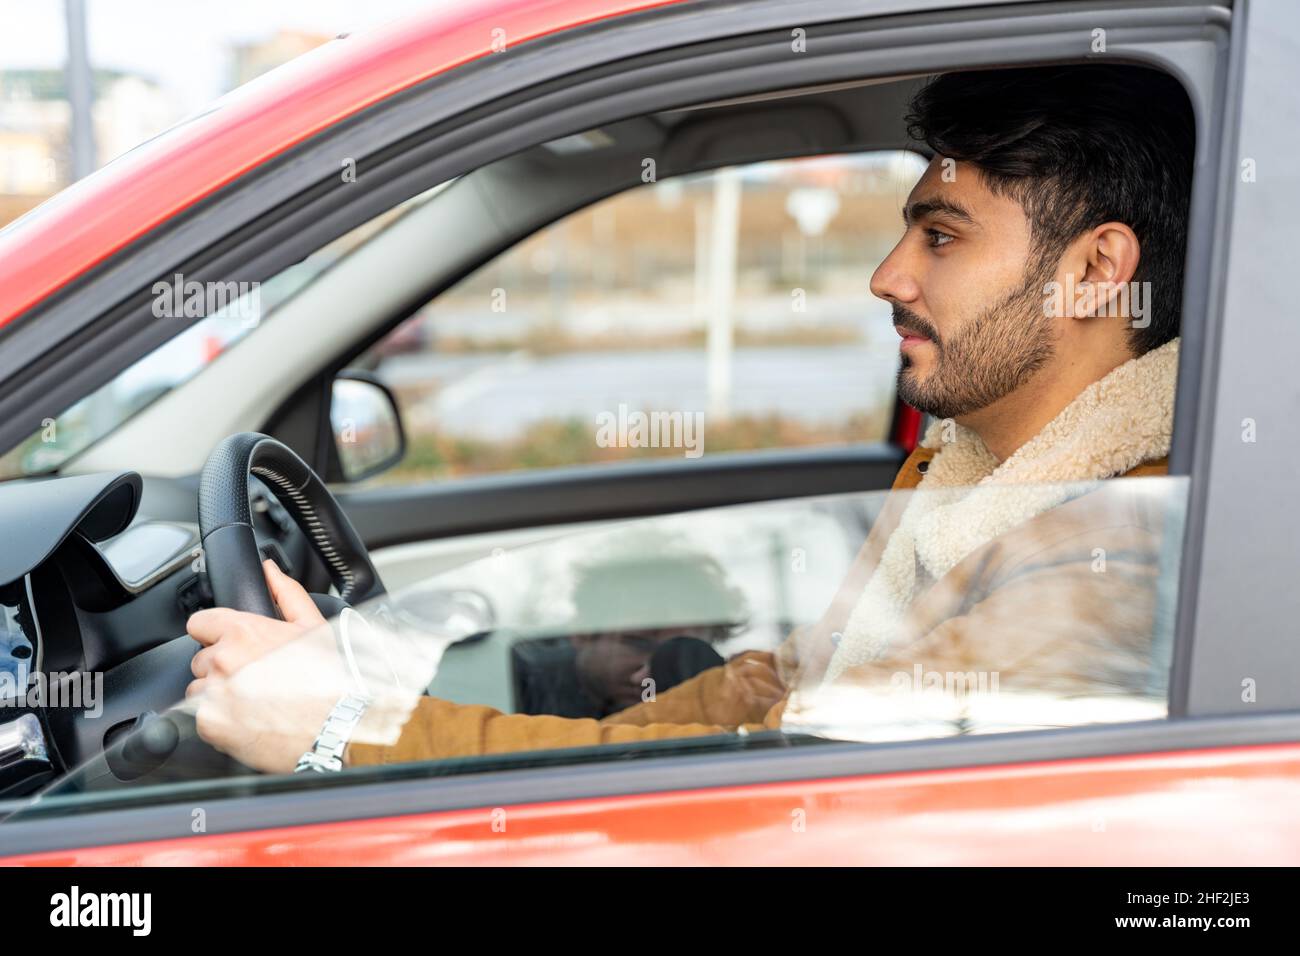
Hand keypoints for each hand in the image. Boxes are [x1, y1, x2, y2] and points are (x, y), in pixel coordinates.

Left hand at [185, 560, 347, 772]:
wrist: (331, 728)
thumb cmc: (326, 680)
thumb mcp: (312, 627)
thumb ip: (286, 593)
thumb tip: (269, 570)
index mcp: (243, 632)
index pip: (199, 623)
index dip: (216, 633)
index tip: (232, 645)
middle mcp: (223, 661)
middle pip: (201, 659)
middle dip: (222, 667)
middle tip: (254, 678)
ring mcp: (213, 694)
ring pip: (198, 689)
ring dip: (218, 694)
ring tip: (252, 701)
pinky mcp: (208, 724)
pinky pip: (200, 718)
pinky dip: (219, 720)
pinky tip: (247, 719)